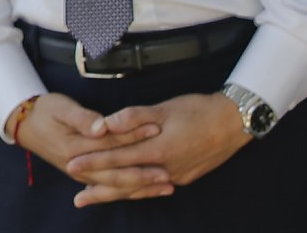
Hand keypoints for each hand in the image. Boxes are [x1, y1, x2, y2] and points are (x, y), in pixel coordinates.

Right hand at [12, 92, 165, 200]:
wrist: (26, 125)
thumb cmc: (45, 111)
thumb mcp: (60, 107)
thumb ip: (82, 117)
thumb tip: (101, 127)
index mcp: (75, 147)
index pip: (110, 143)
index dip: (133, 136)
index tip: (155, 130)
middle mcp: (79, 166)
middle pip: (116, 172)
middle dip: (143, 173)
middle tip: (168, 173)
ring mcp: (83, 174)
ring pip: (116, 185)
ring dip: (142, 187)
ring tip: (166, 186)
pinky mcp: (86, 176)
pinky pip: (111, 187)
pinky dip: (131, 191)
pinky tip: (148, 191)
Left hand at [67, 93, 248, 205]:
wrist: (233, 123)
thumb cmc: (197, 110)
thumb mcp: (164, 108)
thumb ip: (133, 117)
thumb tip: (105, 124)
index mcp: (158, 149)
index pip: (118, 158)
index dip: (93, 162)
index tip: (72, 165)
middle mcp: (165, 168)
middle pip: (126, 182)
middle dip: (99, 189)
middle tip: (76, 199)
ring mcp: (176, 176)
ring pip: (139, 189)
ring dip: (115, 195)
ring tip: (93, 199)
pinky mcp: (184, 177)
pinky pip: (153, 188)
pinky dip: (136, 191)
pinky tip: (126, 192)